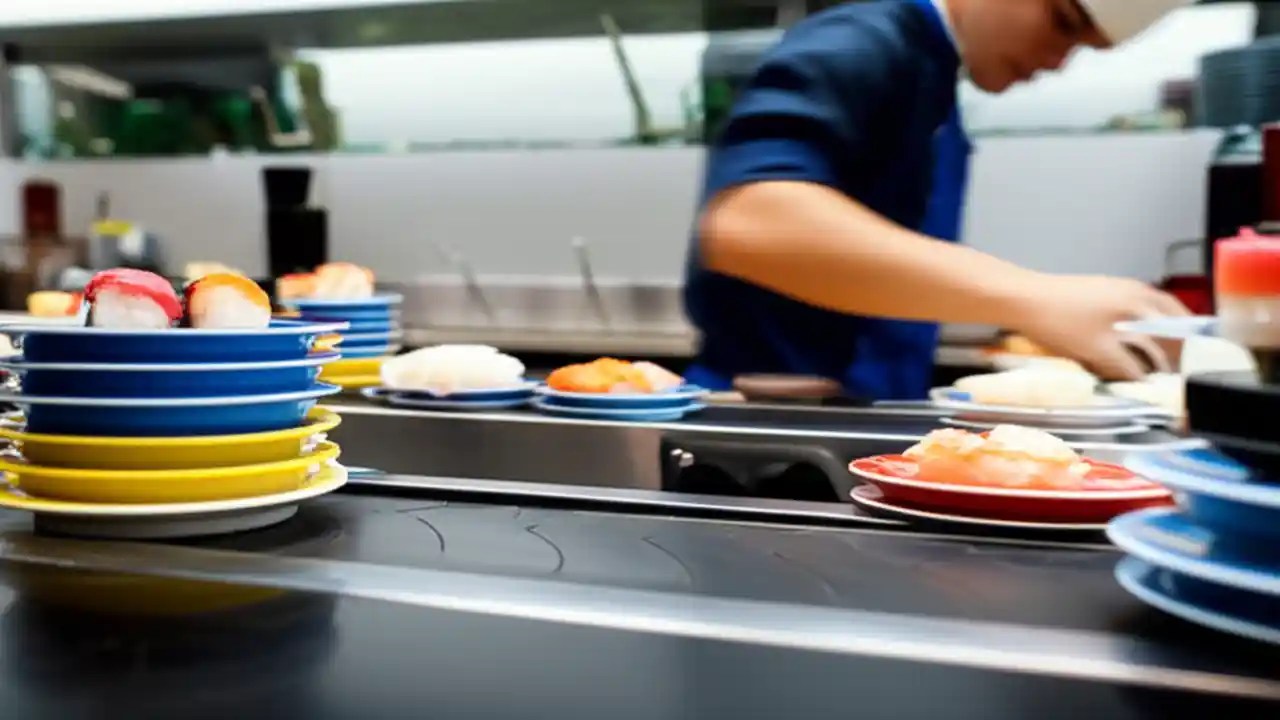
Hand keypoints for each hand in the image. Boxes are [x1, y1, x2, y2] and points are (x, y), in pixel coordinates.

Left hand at [1008, 274, 1190, 380]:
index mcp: (1141, 301)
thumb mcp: (1098, 351)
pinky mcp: (1101, 288)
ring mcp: (1118, 285)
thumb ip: (1126, 367)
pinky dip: (1141, 322)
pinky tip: (1132, 338)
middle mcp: (1136, 289)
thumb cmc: (1062, 323)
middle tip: (1184, 357)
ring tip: (1161, 351)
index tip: (1193, 365)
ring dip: (1159, 328)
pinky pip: (1133, 306)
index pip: (1178, 324)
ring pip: (1150, 308)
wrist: (1023, 299)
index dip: (1188, 346)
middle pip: (1168, 312)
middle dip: (1179, 335)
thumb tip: (1145, 383)